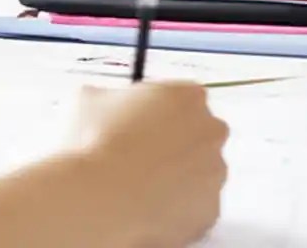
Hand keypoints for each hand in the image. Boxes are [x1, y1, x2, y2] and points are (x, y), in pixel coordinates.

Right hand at [70, 82, 228, 246]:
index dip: (157, 114)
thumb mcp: (91, 101)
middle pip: (198, 134)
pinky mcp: (211, 211)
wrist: (102, 198)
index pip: (182, 99)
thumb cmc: (97, 144)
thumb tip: (100, 102)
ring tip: (136, 187)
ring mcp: (216, 173)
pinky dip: (176, 210)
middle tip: (138, 157)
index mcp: (188, 96)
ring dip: (176, 178)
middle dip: (174, 145)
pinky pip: (194, 209)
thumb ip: (107, 96)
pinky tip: (146, 209)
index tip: (137, 126)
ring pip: (199, 174)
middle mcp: (211, 131)